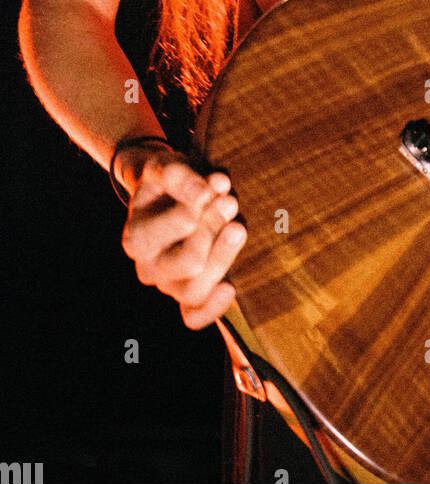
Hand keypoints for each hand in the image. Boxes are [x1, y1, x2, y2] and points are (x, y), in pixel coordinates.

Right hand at [120, 149, 246, 329]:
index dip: (200, 206)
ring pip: (195, 291)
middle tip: (230, 200)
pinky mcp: (187, 295)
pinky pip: (193, 316)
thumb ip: (178, 175)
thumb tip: (205, 190)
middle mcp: (148, 268)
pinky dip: (212, 309)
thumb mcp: (165, 166)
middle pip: (189, 261)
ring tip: (238, 226)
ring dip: (223, 257)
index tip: (215, 183)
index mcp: (136, 238)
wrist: (168, 196)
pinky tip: (231, 288)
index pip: (175, 228)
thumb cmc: (169, 182)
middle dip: (215, 228)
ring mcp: (168, 285)